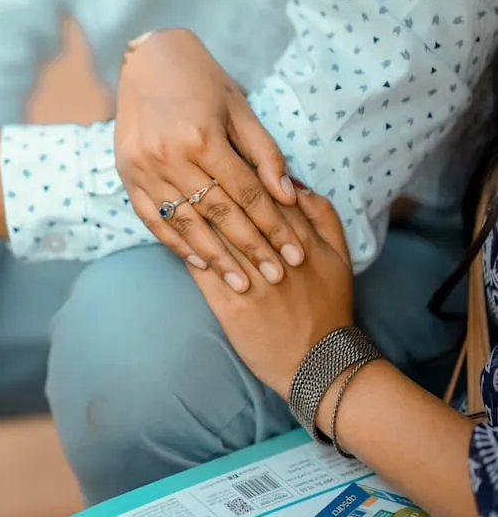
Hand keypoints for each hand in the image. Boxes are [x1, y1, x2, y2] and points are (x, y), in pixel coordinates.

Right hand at [116, 29, 303, 291]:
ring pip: (185, 223)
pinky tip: (198, 262)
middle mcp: (170, 156)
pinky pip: (151, 219)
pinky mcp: (126, 175)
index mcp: (202, 136)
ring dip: (215, 257)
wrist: (147, 60)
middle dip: (251, 249)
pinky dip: (175, 242)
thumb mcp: (240, 108)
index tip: (294, 253)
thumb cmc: (202, 80)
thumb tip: (288, 197)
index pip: (246, 193)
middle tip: (276, 278)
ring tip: (241, 282)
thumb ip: (264, 154)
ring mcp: (143, 168)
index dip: (274, 226)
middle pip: (218, 214)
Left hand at [186, 183, 353, 397]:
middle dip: (214, 185)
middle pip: (237, 210)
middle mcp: (274, 256)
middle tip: (191, 164)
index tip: (221, 154)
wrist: (319, 362)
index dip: (242, 172)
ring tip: (177, 192)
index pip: (266, 194)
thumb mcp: (339, 255)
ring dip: (196, 213)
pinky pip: (203, 269)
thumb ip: (321, 214)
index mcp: (301, 239)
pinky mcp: (231, 306)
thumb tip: (293, 183)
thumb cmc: (328, 305)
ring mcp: (251, 281)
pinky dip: (189, 249)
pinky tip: (176, 235)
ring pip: (216, 236)